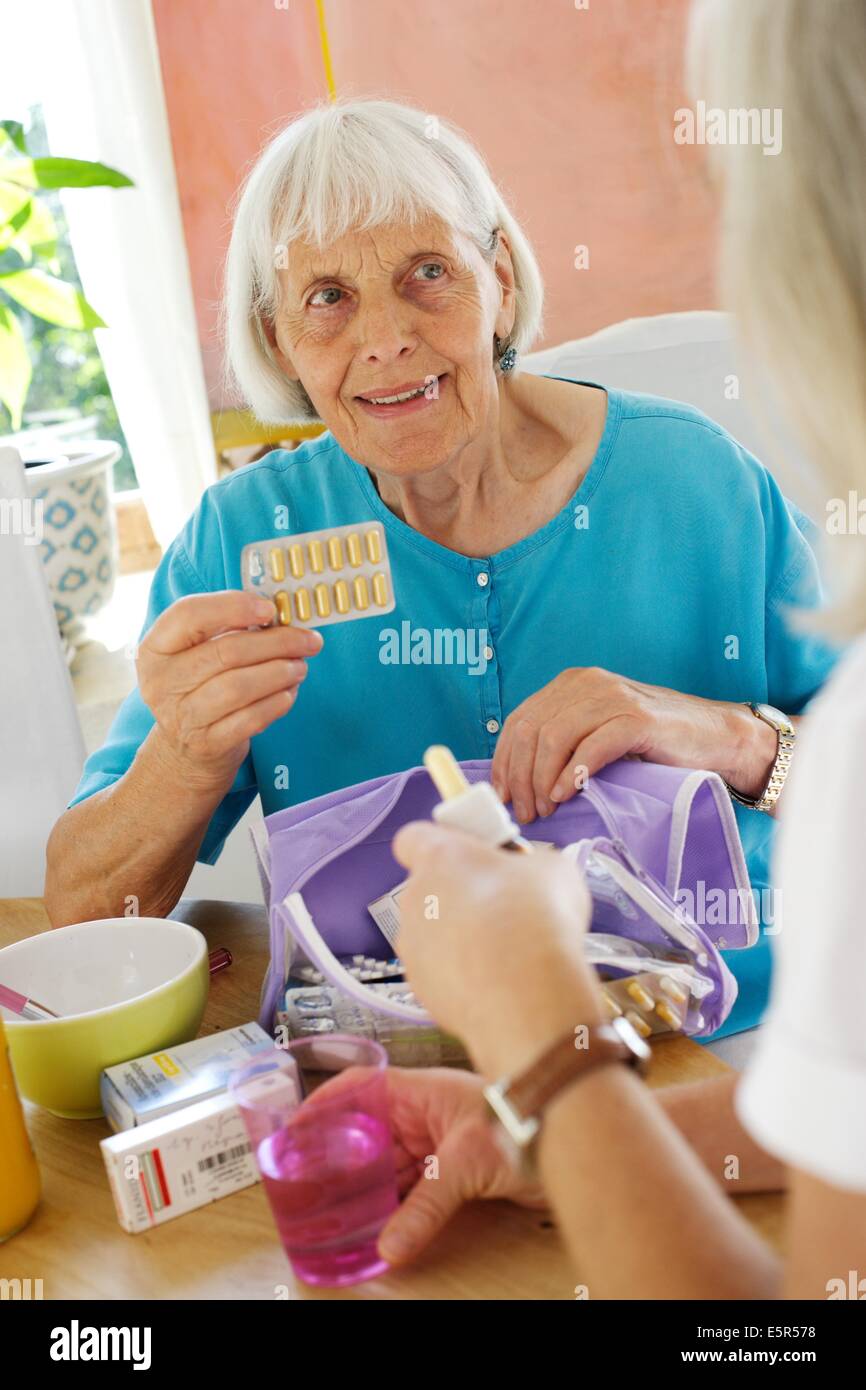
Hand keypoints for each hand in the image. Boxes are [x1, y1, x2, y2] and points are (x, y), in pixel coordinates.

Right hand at [136, 591, 322, 791]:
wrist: (185, 750)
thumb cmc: (200, 688)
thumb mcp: (198, 654)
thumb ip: (228, 629)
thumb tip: (279, 616)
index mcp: (155, 648)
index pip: (188, 614)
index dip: (233, 606)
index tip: (270, 609)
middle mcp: (161, 682)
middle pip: (224, 651)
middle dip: (276, 642)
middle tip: (308, 640)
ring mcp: (182, 716)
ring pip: (239, 686)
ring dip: (279, 672)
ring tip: (300, 667)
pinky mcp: (207, 744)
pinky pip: (250, 719)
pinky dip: (276, 703)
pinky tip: (289, 693)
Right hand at [305, 1066, 546, 1266]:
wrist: (570, 1137)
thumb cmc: (523, 1121)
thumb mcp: (465, 1161)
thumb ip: (425, 1206)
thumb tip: (389, 1246)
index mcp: (418, 1092)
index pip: (359, 1088)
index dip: (325, 1103)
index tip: (294, 1127)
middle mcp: (423, 1115)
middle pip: (368, 1133)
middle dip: (339, 1156)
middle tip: (305, 1181)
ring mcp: (437, 1143)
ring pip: (388, 1166)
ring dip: (367, 1189)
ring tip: (333, 1212)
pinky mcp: (453, 1171)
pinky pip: (412, 1190)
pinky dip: (395, 1209)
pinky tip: (378, 1229)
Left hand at [391, 822, 601, 1079]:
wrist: (529, 998)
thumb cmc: (540, 919)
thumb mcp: (553, 869)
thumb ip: (528, 864)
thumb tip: (529, 876)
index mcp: (439, 857)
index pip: (413, 837)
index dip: (441, 843)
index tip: (472, 854)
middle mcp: (415, 898)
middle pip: (428, 887)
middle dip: (459, 893)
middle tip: (501, 903)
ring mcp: (412, 947)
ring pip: (432, 932)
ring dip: (460, 936)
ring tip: (505, 950)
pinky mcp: (420, 987)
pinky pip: (439, 971)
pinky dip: (462, 973)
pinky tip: (497, 981)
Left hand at [490, 667, 775, 821]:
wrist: (714, 737)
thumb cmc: (653, 743)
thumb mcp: (598, 734)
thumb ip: (564, 744)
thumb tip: (518, 782)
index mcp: (571, 684)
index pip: (520, 720)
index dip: (504, 761)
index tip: (502, 795)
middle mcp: (588, 683)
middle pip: (532, 730)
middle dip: (520, 776)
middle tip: (526, 811)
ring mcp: (613, 697)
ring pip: (555, 737)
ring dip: (542, 779)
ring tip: (545, 808)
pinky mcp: (637, 719)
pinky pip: (591, 745)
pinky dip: (572, 773)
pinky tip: (565, 794)